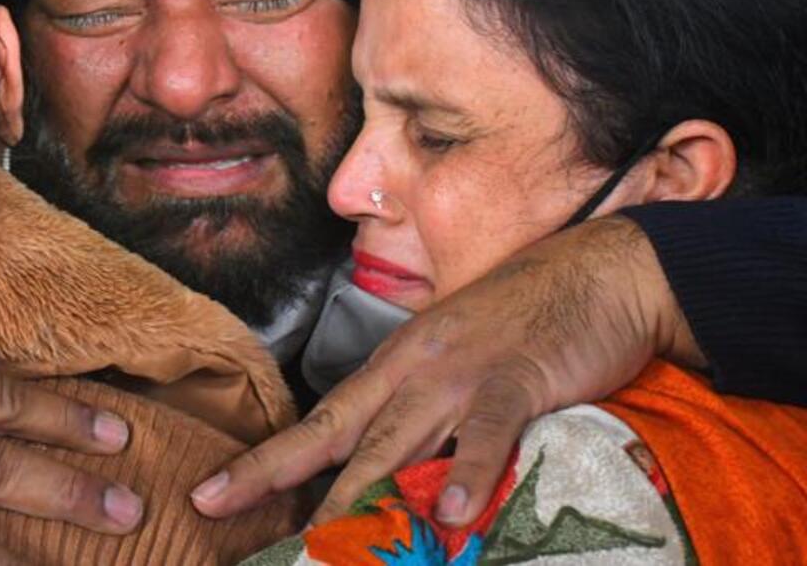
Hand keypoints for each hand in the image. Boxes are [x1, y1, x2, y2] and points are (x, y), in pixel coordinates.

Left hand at [192, 216, 702, 527]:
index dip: (263, 462)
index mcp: (395, 365)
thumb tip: (393, 473)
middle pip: (336, 433)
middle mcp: (414, 369)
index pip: (317, 422)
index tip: (211, 494)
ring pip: (396, 441)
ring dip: (359, 494)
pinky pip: (487, 432)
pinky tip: (451, 513)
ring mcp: (461, 374)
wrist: (601, 272)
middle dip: (278, 479)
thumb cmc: (528, 318)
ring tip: (325, 542)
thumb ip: (425, 412)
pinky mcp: (518, 380)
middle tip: (230, 518)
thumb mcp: (458, 359)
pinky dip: (469, 472)